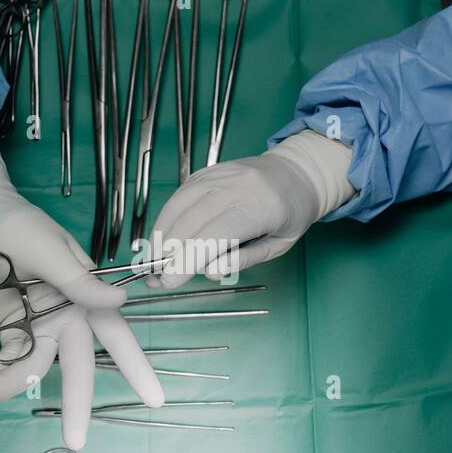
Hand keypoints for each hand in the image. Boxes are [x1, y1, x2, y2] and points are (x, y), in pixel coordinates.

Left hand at [0, 203, 162, 445]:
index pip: (116, 335)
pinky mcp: (7, 331)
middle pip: (76, 367)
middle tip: (77, 441)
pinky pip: (3, 361)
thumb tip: (122, 301)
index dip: (136, 365)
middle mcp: (65, 319)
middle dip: (76, 404)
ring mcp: (35, 328)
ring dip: (5, 384)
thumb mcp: (51, 251)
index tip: (155, 398)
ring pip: (31, 369)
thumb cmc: (18, 227)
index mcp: (85, 297)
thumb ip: (81, 282)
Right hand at [146, 132, 352, 288]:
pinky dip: (167, 218)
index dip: (188, 259)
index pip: (216, 235)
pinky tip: (162, 237)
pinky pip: (180, 195)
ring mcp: (220, 175)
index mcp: (261, 207)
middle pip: (192, 221)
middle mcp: (237, 186)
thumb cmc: (291, 212)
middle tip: (156, 278)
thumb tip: (212, 272)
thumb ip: (245, 259)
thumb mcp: (279, 245)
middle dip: (169, 253)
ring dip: (161, 235)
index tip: (170, 281)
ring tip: (152, 261)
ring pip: (180, 205)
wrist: (298, 171)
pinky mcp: (208, 172)